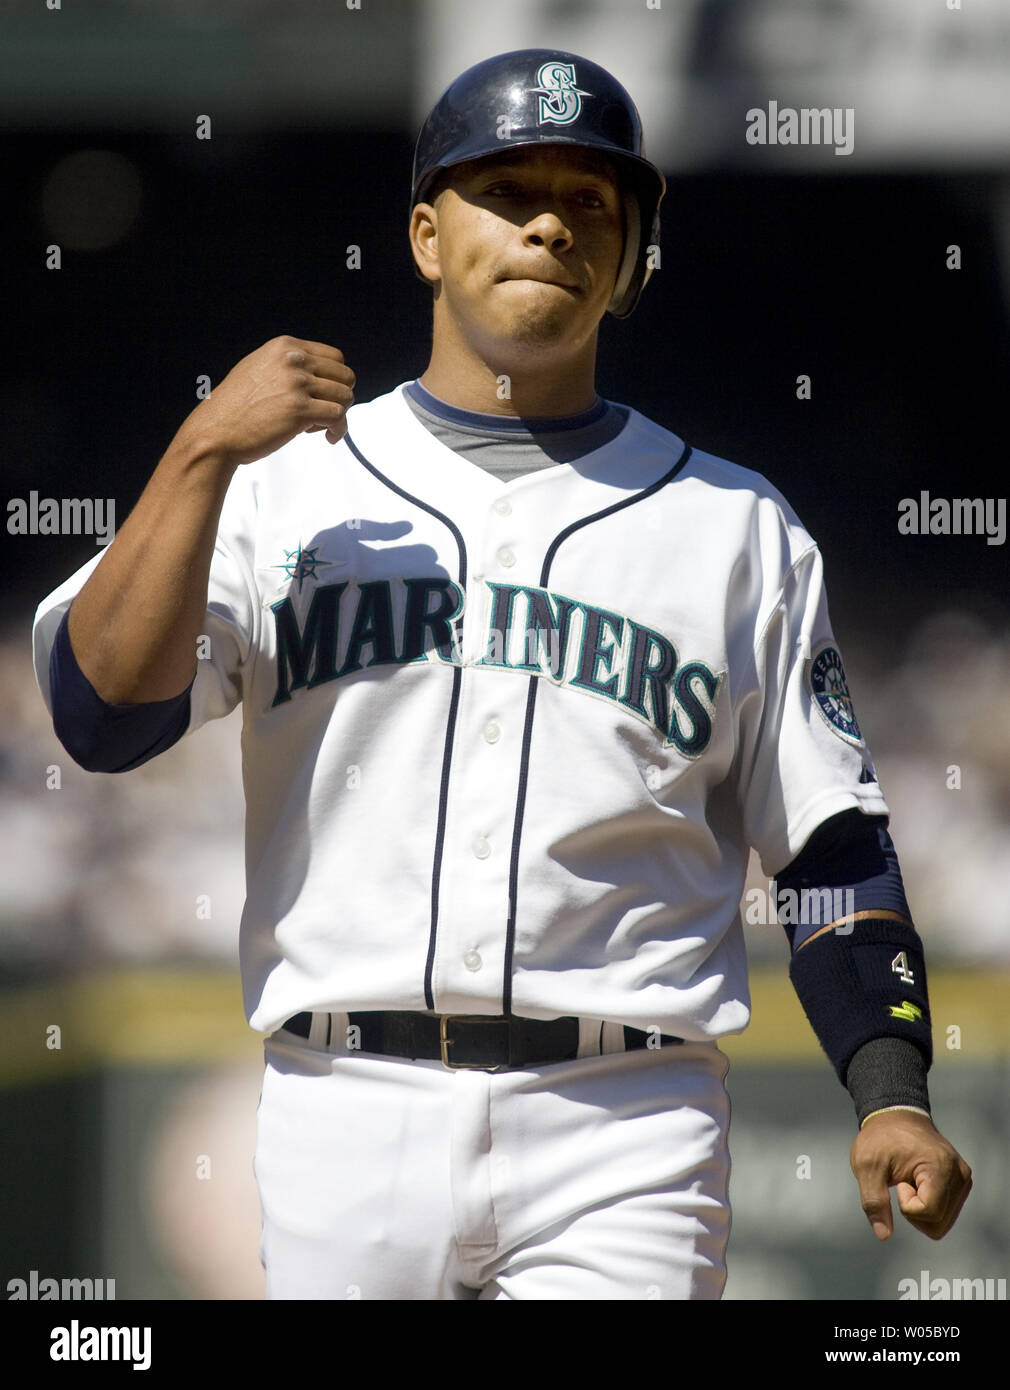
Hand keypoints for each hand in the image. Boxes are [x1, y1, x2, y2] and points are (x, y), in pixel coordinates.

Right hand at [176, 335, 354, 467]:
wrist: (215, 432)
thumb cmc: (235, 408)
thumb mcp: (258, 368)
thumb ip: (287, 365)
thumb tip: (318, 374)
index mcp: (285, 347)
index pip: (335, 357)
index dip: (335, 379)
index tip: (323, 396)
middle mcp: (293, 360)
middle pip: (345, 376)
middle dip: (339, 397)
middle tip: (321, 413)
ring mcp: (297, 384)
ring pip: (345, 397)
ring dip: (338, 415)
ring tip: (317, 426)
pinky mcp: (300, 410)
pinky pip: (338, 417)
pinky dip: (338, 429)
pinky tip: (326, 436)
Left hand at [850, 1109, 971, 1240]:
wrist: (895, 1116)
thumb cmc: (880, 1138)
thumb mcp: (866, 1166)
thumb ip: (873, 1202)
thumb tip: (883, 1235)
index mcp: (940, 1166)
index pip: (928, 1212)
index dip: (905, 1204)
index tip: (897, 1181)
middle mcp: (959, 1175)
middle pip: (937, 1224)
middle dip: (913, 1211)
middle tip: (902, 1182)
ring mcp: (963, 1180)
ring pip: (942, 1224)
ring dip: (920, 1211)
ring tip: (910, 1182)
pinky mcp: (961, 1184)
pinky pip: (945, 1215)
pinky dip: (928, 1208)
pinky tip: (918, 1185)